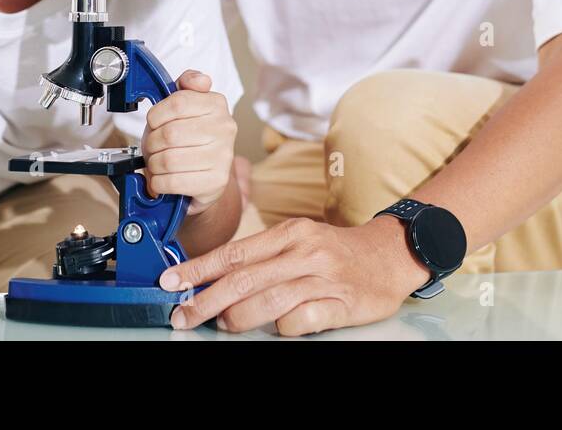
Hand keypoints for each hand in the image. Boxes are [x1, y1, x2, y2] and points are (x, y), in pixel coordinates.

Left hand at [141, 69, 235, 216]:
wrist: (207, 176)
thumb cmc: (189, 138)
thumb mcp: (186, 107)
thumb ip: (187, 85)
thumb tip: (199, 79)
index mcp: (216, 104)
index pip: (177, 103)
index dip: (156, 115)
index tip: (154, 123)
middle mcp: (225, 128)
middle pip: (169, 134)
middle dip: (151, 143)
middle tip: (154, 147)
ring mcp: (223, 156)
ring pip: (168, 160)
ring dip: (154, 164)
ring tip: (158, 163)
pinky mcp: (217, 181)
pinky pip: (172, 182)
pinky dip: (159, 182)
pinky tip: (163, 179)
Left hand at [157, 216, 431, 334]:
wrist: (391, 254)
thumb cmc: (336, 252)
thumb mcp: (300, 242)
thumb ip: (263, 258)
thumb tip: (214, 280)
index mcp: (289, 232)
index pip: (235, 251)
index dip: (199, 268)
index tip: (170, 282)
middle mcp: (304, 251)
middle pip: (245, 277)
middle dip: (206, 299)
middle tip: (182, 315)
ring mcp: (324, 277)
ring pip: (269, 299)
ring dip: (239, 316)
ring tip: (223, 325)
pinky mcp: (342, 302)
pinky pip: (303, 318)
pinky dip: (284, 327)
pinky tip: (277, 329)